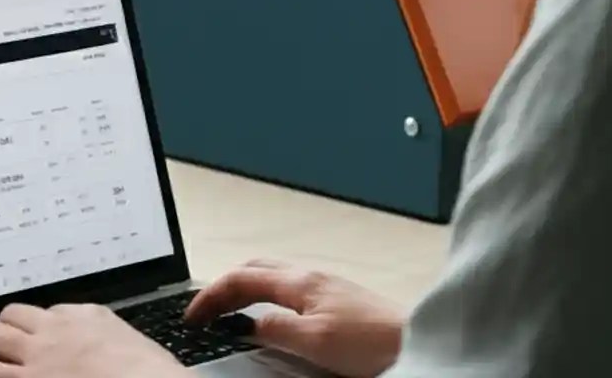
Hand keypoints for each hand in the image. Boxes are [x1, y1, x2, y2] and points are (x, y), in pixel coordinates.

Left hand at [0, 302, 186, 377]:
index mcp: (90, 318)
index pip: (52, 314)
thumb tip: (109, 358)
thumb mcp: (135, 348)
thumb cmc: (154, 376)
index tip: (41, 346)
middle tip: (2, 353)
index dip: (42, 331)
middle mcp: (58, 329)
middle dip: (5, 333)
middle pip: (14, 316)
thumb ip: (113, 345)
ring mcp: (39, 354)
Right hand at [184, 259, 404, 377]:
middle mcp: (309, 277)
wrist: (420, 343)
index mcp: (298, 282)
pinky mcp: (336, 299)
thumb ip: (274, 329)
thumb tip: (245, 324)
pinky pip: (286, 289)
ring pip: (269, 276)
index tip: (192, 317)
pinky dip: (262, 297)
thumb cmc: (371, 343)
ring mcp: (324, 285)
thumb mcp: (314, 342)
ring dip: (242, 290)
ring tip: (228, 313)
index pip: (240, 279)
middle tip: (204, 312)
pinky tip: (267, 316)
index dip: (210, 296)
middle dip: (222, 286)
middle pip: (253, 269)